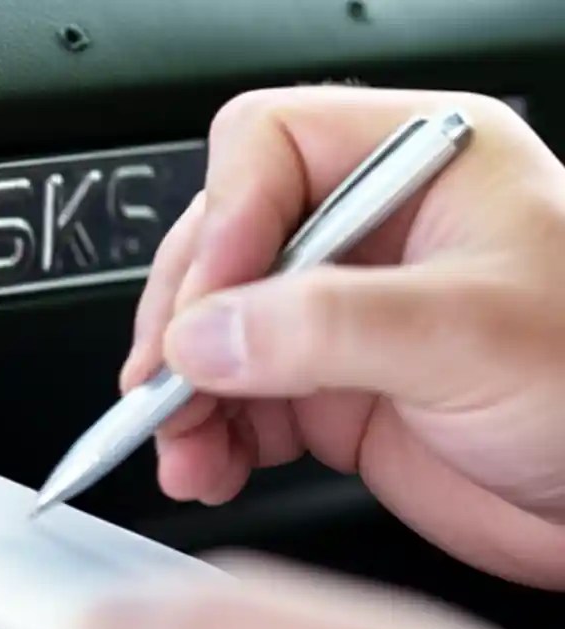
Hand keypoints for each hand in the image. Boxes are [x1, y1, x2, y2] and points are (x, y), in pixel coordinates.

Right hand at [122, 86, 564, 588]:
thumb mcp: (471, 333)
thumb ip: (326, 327)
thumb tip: (204, 335)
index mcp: (414, 165)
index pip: (269, 147)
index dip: (224, 217)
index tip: (212, 303)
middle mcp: (368, 231)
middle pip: (222, 243)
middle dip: (187, 321)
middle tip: (173, 383)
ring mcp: (342, 314)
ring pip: (217, 329)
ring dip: (184, 390)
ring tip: (184, 444)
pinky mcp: (330, 391)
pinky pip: (237, 399)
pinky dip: (207, 434)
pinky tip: (206, 463)